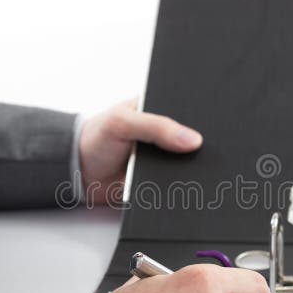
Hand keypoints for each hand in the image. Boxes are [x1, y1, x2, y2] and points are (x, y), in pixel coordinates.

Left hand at [79, 99, 202, 204]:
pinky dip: (181, 184)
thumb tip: (193, 139)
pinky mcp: (162, 178)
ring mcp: (165, 156)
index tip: (213, 124)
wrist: (80, 173)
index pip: (188, 109)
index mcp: (158, 108)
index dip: (200, 116)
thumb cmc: (96, 138)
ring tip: (189, 168)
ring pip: (189, 163)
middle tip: (201, 149)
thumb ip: (156, 126)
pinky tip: (184, 184)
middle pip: (192, 138)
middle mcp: (166, 132)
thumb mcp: (122, 122)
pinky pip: (178, 183)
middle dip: (199, 145)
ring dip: (191, 167)